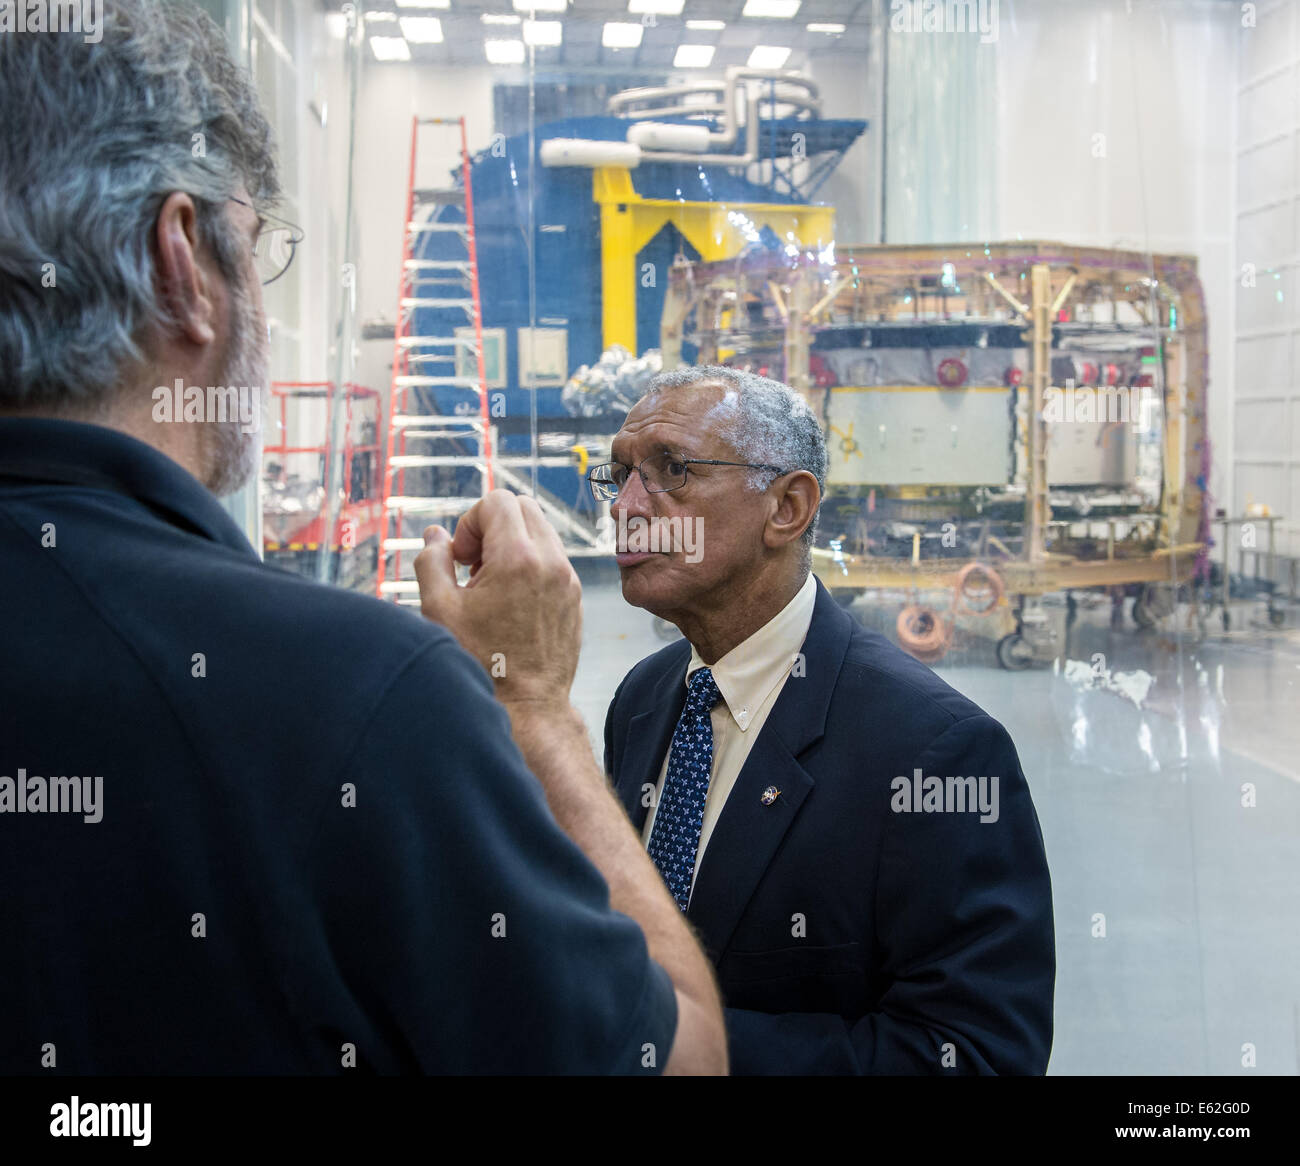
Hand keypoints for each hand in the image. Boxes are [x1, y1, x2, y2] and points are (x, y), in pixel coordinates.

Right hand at [415, 490, 581, 707]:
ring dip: (511, 543)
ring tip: (490, 585)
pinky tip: (509, 601)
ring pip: (540, 530)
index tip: (460, 558)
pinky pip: (553, 558)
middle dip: (492, 525)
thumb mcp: (439, 610)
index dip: (470, 522)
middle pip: (522, 507)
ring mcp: (568, 578)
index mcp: (518, 558)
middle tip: (473, 565)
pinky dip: (529, 564)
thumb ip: (431, 561)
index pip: (497, 501)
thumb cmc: (481, 662)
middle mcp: (551, 561)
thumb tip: (436, 535)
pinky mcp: (575, 596)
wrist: (527, 705)